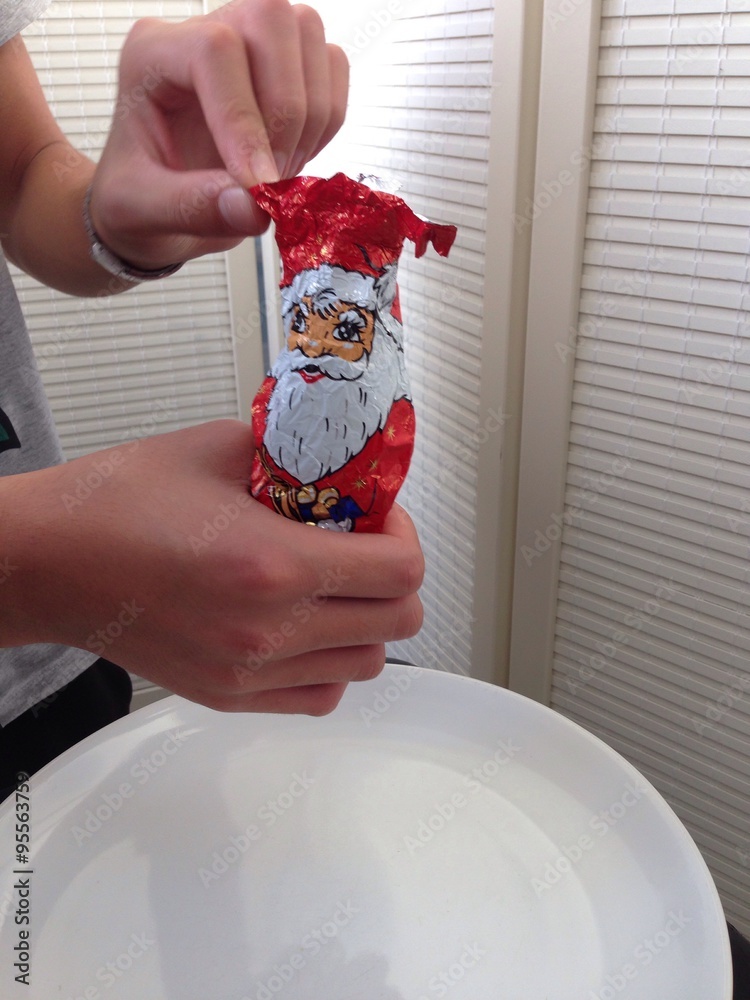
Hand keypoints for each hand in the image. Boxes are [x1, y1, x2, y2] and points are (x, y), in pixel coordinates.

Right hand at [4, 421, 422, 715]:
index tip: (380, 519)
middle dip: (396, 578)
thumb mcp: (218, 448)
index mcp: (274, 564)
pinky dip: (332, 662)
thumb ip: (294, 459)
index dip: (404, 536)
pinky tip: (306, 626)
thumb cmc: (117, 504)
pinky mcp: (230, 696)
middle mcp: (270, 630)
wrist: (51, 563)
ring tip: (333, 586)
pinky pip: (321, 696)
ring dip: (367, 621)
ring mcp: (251, 672)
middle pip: (397, 623)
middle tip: (364, 548)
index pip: (400, 572)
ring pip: (366, 664)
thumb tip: (339, 468)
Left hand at [89, 1, 348, 269]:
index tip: (257, 186)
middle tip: (270, 177)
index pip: (214, 50)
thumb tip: (252, 207)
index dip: (245, 119)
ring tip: (279, 172)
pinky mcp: (285, 69)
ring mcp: (249, 44)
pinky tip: (293, 158)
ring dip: (310, 114)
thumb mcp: (140, 213)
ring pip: (307, 35)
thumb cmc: (133, 201)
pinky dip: (326, 121)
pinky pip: (332, 69)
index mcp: (152, 54)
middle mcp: (201, 33)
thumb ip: (190, 209)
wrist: (152, 210)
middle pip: (271, 19)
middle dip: (285, 109)